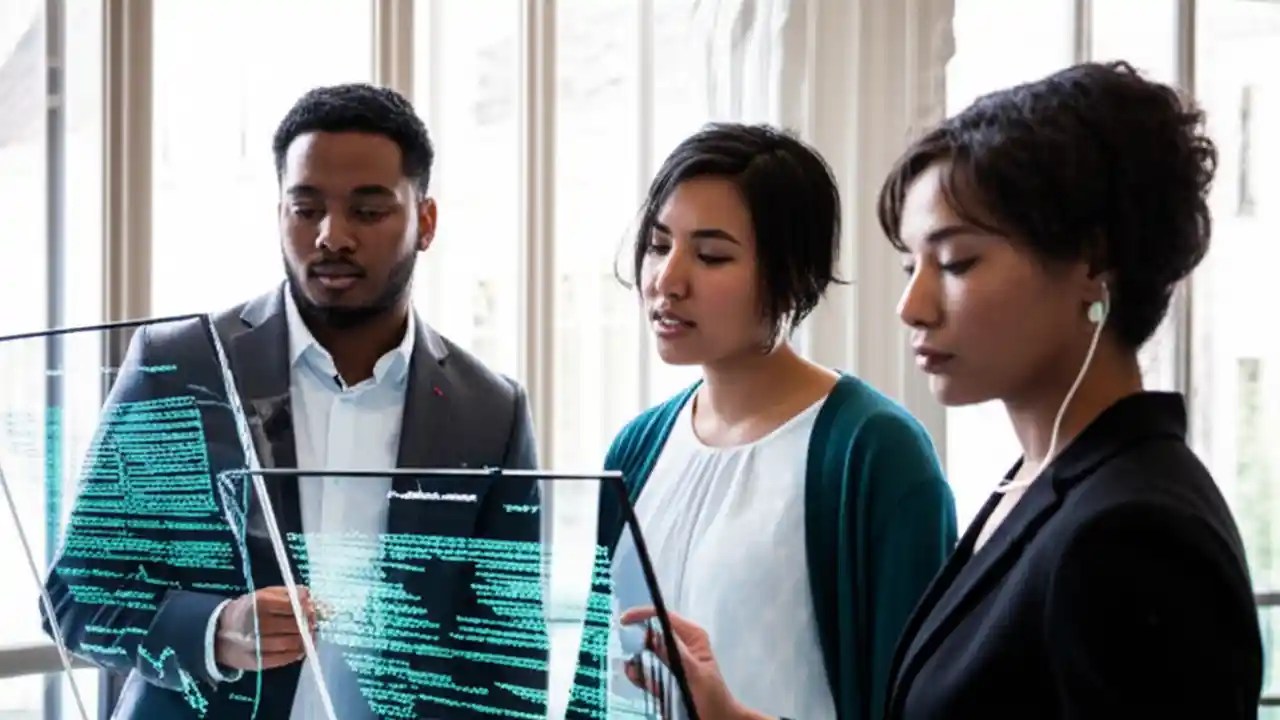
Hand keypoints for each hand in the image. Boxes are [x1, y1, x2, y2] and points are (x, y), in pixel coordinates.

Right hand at [214, 586, 316, 670]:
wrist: (218, 635)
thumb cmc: (247, 611)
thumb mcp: (263, 595)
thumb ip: (287, 593)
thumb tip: (308, 596)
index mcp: (259, 603)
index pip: (293, 605)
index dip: (306, 607)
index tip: (311, 607)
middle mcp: (257, 624)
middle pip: (295, 625)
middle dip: (308, 623)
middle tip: (313, 622)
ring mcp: (256, 645)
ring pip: (292, 643)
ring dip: (305, 639)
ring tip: (308, 635)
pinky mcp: (257, 662)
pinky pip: (284, 658)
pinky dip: (296, 653)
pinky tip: (300, 648)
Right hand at [619, 607, 770, 719]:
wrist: (716, 719)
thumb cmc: (712, 696)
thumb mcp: (695, 674)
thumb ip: (676, 655)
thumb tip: (655, 635)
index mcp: (692, 637)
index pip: (665, 618)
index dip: (643, 615)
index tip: (624, 620)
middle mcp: (680, 645)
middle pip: (653, 634)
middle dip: (637, 641)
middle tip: (626, 651)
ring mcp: (672, 661)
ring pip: (647, 653)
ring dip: (637, 660)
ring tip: (632, 669)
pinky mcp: (665, 677)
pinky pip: (647, 671)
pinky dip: (639, 674)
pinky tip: (635, 676)